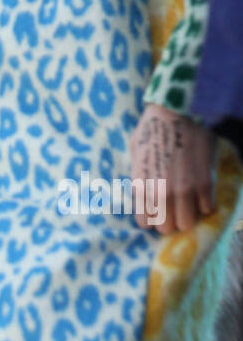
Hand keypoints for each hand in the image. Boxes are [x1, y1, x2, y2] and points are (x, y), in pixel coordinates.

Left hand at [129, 103, 215, 234]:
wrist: (175, 111)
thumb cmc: (150, 128)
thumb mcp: (134, 153)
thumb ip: (138, 176)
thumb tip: (142, 194)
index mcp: (140, 186)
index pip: (145, 223)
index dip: (152, 219)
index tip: (157, 211)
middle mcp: (160, 192)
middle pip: (166, 228)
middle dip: (170, 221)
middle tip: (174, 208)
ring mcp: (184, 190)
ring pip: (188, 223)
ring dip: (188, 215)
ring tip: (189, 203)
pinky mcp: (204, 183)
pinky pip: (206, 209)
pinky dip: (205, 204)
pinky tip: (202, 192)